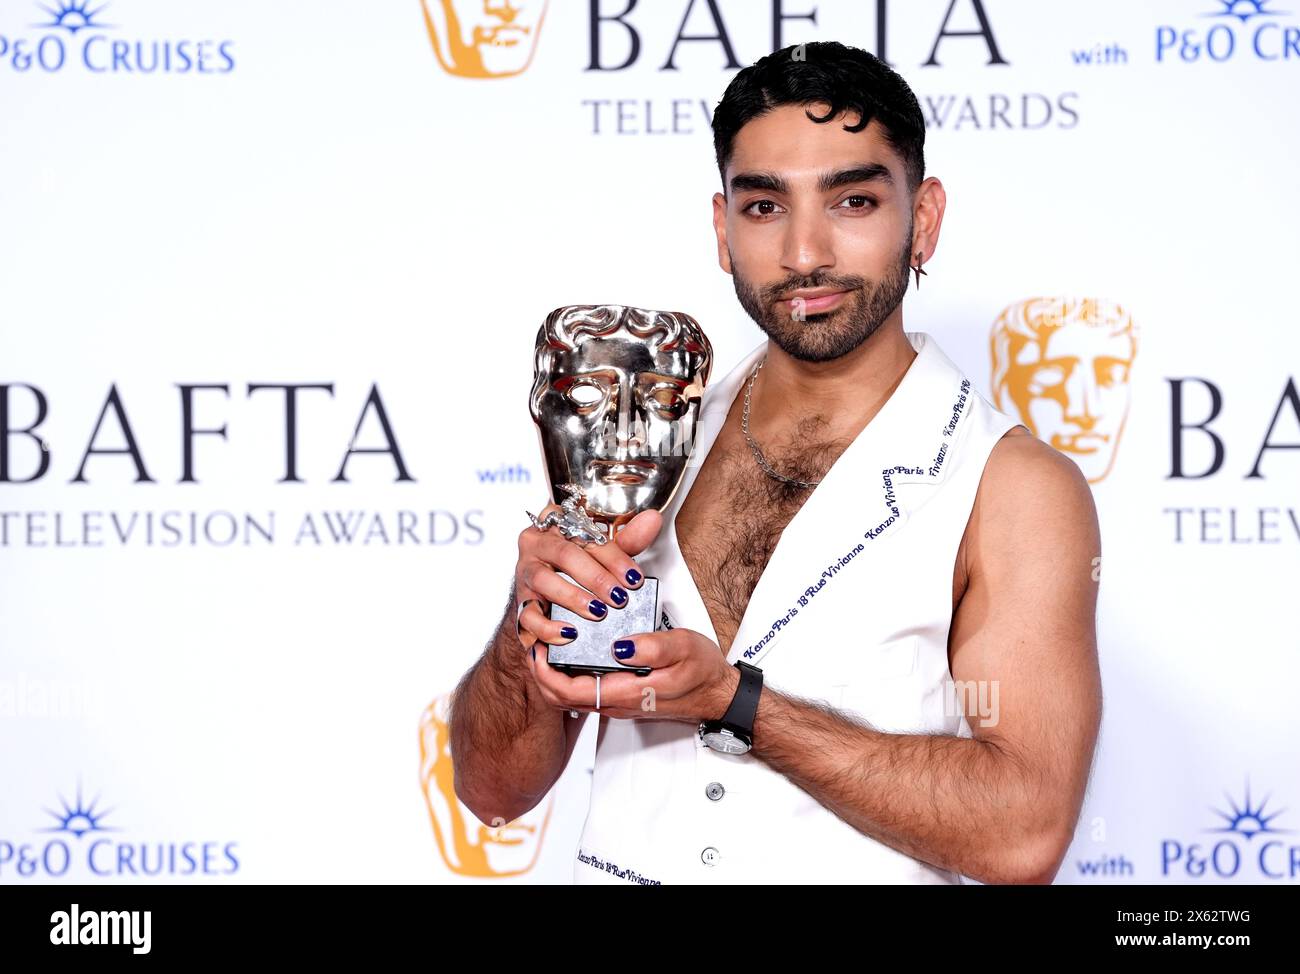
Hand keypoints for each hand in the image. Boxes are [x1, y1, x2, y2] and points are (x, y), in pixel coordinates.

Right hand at [514, 505, 661, 652]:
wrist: (551, 589)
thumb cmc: (580, 563)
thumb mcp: (604, 550)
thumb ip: (627, 540)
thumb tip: (651, 520)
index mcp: (557, 521)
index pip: (586, 533)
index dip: (613, 556)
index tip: (634, 577)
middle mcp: (536, 543)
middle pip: (565, 554)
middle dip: (596, 577)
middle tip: (620, 596)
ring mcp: (525, 572)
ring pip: (545, 581)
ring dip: (573, 597)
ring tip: (598, 612)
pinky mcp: (521, 601)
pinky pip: (528, 615)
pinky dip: (548, 626)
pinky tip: (569, 632)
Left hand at [528, 624, 738, 724]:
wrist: (718, 696)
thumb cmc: (702, 673)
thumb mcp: (684, 649)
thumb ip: (652, 647)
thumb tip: (620, 645)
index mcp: (627, 692)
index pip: (569, 691)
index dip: (544, 672)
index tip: (537, 647)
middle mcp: (616, 702)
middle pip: (560, 698)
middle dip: (539, 673)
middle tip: (533, 640)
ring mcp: (617, 702)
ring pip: (569, 697)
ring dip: (550, 674)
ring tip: (546, 642)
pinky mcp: (621, 696)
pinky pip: (584, 691)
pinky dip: (566, 675)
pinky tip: (569, 652)